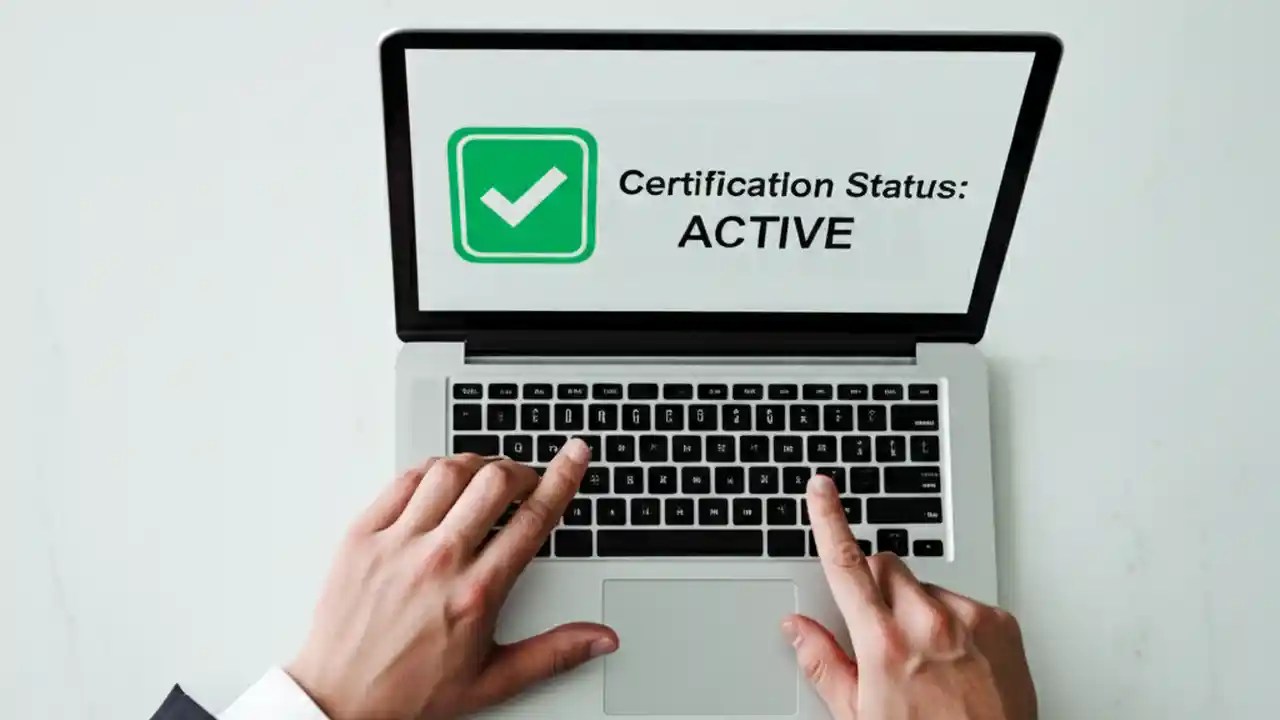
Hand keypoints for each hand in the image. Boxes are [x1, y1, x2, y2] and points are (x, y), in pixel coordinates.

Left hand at [286, 440, 616, 719]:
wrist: (340, 701)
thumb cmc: (411, 692)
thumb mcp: (493, 679)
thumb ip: (554, 653)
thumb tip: (601, 639)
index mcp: (476, 594)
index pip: (533, 519)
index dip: (562, 479)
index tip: (575, 455)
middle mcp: (438, 562)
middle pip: (494, 483)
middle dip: (520, 471)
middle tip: (524, 480)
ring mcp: (397, 544)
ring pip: (448, 472)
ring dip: (476, 465)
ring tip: (484, 478)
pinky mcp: (362, 536)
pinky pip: (403, 481)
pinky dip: (430, 471)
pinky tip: (440, 482)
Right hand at [784, 475, 1035, 719]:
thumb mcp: (858, 717)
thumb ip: (823, 664)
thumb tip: (797, 630)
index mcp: (885, 644)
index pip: (846, 565)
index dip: (828, 519)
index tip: (821, 490)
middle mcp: (929, 623)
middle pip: (887, 566)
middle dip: (874, 586)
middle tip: (878, 630)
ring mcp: (970, 620)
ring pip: (925, 586)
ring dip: (916, 608)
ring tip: (925, 660)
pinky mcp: (1002, 624)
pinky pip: (963, 604)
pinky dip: (953, 623)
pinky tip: (955, 662)